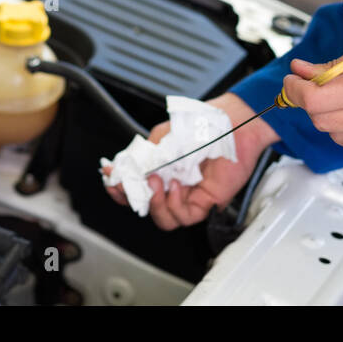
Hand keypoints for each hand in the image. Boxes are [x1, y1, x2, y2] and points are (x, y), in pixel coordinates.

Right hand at [102, 92, 278, 229]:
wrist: (230, 124)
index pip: (137, 188)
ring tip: (157, 183)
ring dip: (155, 204)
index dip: (122, 191)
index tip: (112, 184)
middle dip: (133, 199)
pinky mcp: (206, 201)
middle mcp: (173, 183)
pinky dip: (174, 204)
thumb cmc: (201, 125)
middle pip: (147, 207)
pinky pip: (184, 216)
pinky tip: (176, 187)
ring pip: (164, 218)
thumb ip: (143, 157)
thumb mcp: (162, 138)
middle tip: (129, 186)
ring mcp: (189, 194)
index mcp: (162, 168)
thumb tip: (123, 171)